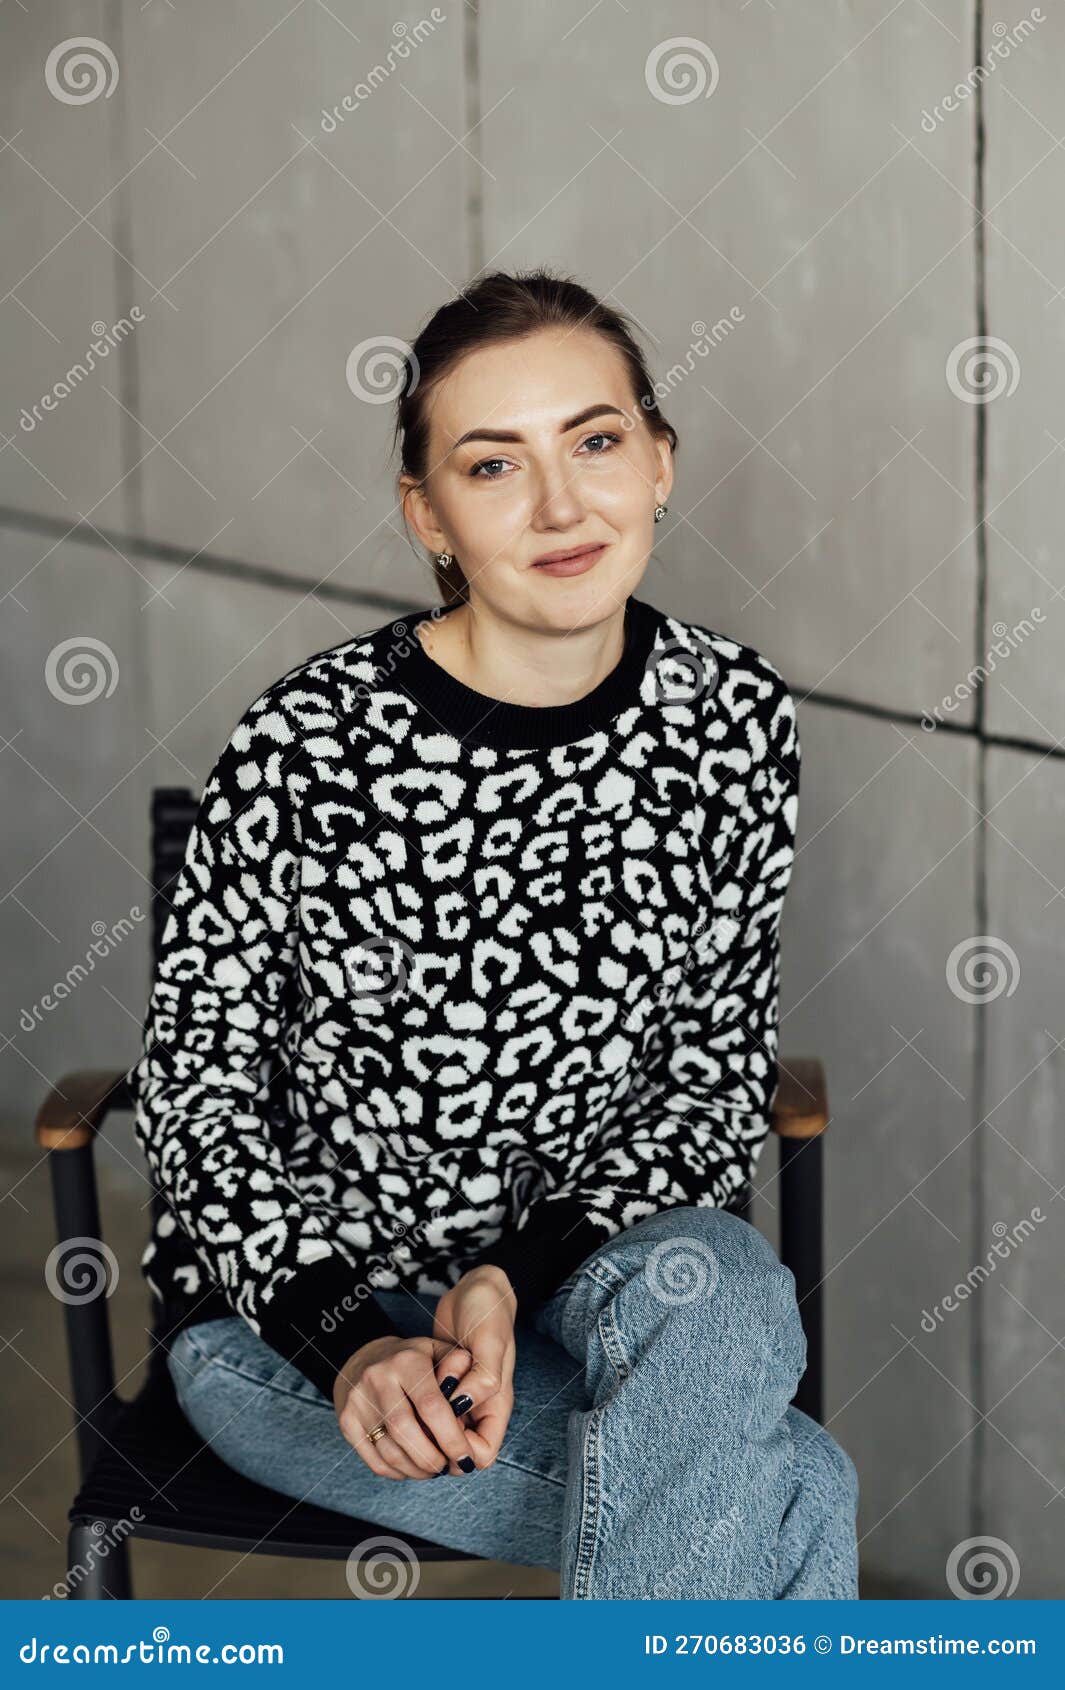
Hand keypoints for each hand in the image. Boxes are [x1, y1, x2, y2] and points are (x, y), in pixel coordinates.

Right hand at [333, 1334, 476, 1479]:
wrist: (364, 1358)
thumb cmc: (412, 1359)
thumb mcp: (438, 1351)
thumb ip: (461, 1369)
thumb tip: (473, 1399)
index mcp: (406, 1361)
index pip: (431, 1406)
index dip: (451, 1438)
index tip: (466, 1458)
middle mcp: (378, 1379)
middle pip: (407, 1432)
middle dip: (433, 1458)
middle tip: (449, 1467)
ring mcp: (358, 1402)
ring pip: (390, 1451)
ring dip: (417, 1470)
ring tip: (434, 1469)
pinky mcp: (346, 1421)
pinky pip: (375, 1460)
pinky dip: (398, 1472)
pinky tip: (412, 1468)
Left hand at [432, 1265, 516, 1472]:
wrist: (473, 1289)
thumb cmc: (487, 1310)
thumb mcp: (490, 1340)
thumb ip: (483, 1376)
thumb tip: (462, 1407)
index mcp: (496, 1404)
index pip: (482, 1455)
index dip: (461, 1453)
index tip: (442, 1427)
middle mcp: (477, 1407)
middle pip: (456, 1450)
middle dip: (437, 1436)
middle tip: (426, 1407)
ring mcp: (458, 1398)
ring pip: (437, 1434)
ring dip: (425, 1418)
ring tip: (422, 1387)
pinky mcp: (439, 1388)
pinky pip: (426, 1413)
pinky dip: (417, 1404)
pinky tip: (414, 1380)